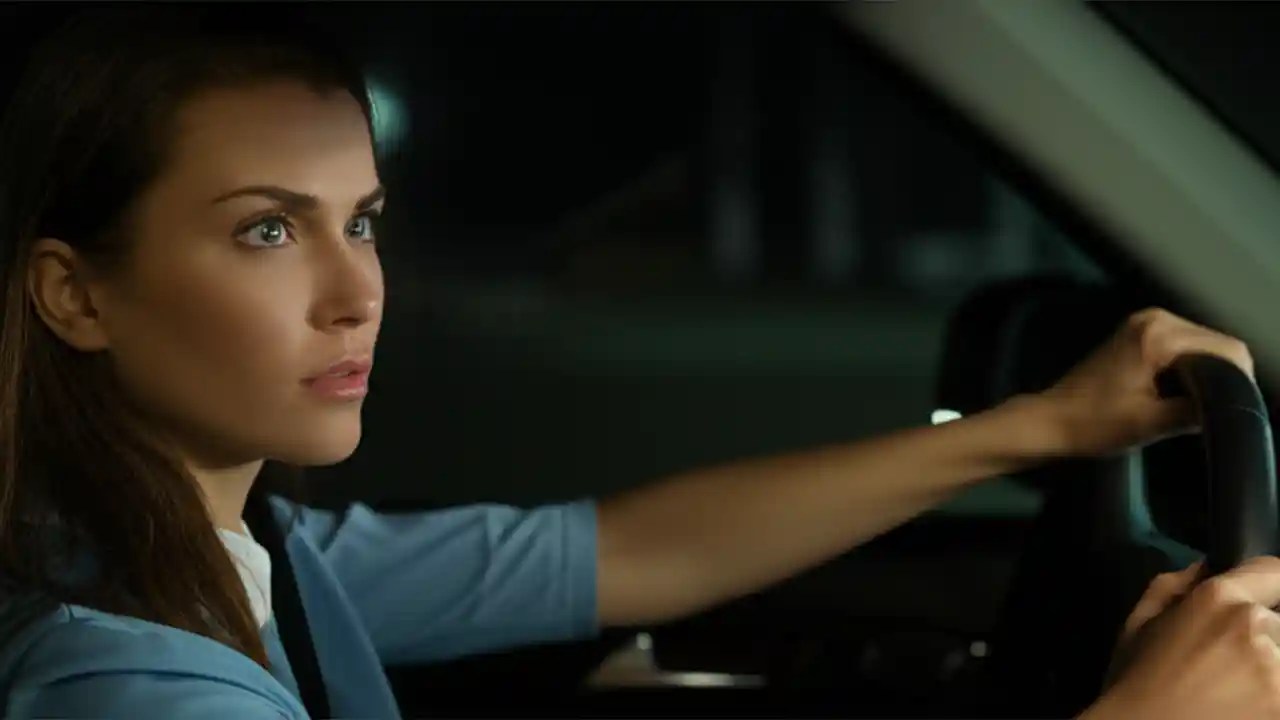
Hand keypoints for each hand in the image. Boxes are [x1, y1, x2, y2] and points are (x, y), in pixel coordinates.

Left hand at [1040, 307, 1253, 456]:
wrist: (1051, 419)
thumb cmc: (1092, 423)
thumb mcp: (1152, 423)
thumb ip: (1197, 410)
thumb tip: (1228, 406)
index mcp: (1158, 334)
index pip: (1227, 349)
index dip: (1238, 379)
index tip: (1231, 407)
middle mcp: (1155, 319)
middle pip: (1217, 343)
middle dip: (1222, 376)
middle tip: (1212, 409)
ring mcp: (1146, 323)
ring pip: (1202, 345)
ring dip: (1206, 373)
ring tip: (1194, 403)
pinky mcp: (1139, 333)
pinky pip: (1183, 347)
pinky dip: (1189, 368)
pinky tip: (1178, 392)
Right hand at [1082, 556, 1279, 719]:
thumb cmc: (1135, 682)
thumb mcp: (1139, 625)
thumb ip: (1173, 587)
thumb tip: (1205, 568)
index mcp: (1220, 599)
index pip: (1275, 570)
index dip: (1265, 585)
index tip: (1256, 602)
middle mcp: (1258, 628)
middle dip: (1266, 632)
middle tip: (1235, 655)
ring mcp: (1279, 674)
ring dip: (1270, 665)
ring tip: (1241, 683)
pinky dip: (1270, 693)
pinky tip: (1246, 702)